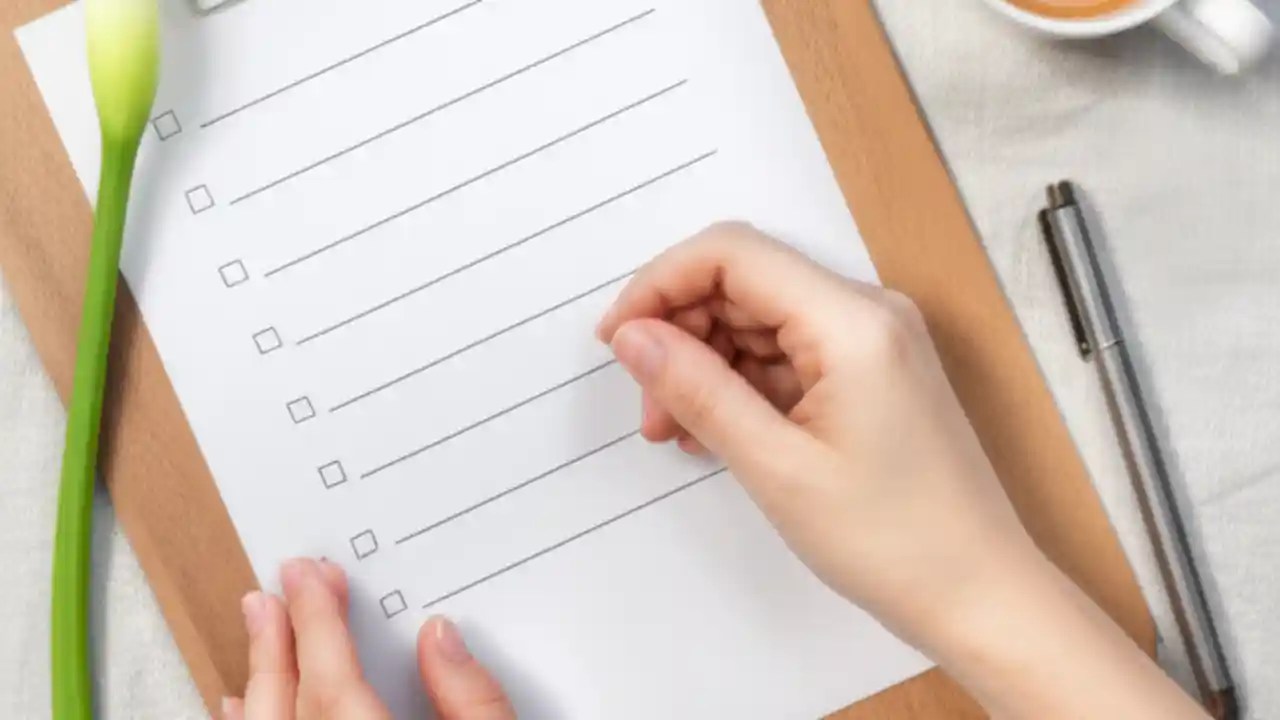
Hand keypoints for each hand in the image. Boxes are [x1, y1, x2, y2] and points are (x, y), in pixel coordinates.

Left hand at [222, 559, 513, 719]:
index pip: (333, 686)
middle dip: (279, 641)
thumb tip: (442, 635)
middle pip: (286, 704)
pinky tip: (243, 703)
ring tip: (258, 626)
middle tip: (278, 588)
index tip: (308, 575)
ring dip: (259, 676)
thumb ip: (476, 701)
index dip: (316, 623)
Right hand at [597, 223, 1206, 719]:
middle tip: (649, 406)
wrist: (978, 594)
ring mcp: (871, 343)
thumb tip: (633, 337)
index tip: (618, 339)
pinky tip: (715, 432)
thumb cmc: (895, 539)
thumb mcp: (776, 466)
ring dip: (705, 366)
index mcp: (852, 320)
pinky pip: (786, 356)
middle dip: (680, 334)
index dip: (661, 285)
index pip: (732, 254)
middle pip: (743, 284)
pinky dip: (741, 386)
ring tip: (677, 431)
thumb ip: (698, 389)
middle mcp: (867, 314)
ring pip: (758, 323)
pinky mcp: (868, 374)